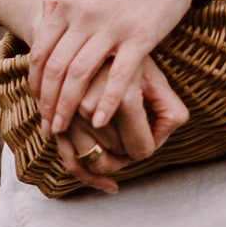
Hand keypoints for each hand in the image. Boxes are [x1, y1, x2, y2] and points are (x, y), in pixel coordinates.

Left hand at [28, 0, 193, 137]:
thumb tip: (43, 14)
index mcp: (68, 3)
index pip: (41, 50)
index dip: (36, 81)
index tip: (37, 101)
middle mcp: (84, 16)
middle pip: (56, 68)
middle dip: (47, 101)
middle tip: (47, 125)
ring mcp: (112, 27)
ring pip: (80, 75)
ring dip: (68, 106)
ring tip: (64, 128)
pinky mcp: (140, 37)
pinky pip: (118, 76)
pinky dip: (106, 102)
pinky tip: (98, 121)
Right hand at [48, 53, 189, 191]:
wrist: (86, 39)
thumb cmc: (127, 63)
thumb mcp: (158, 81)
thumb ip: (171, 112)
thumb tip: (155, 146)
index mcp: (120, 96)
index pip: (141, 149)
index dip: (151, 145)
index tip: (153, 130)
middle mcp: (88, 107)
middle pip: (118, 157)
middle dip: (129, 150)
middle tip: (135, 128)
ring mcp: (67, 115)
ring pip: (96, 161)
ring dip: (111, 159)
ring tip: (121, 140)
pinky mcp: (53, 120)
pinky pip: (70, 162)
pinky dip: (91, 179)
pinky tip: (110, 187)